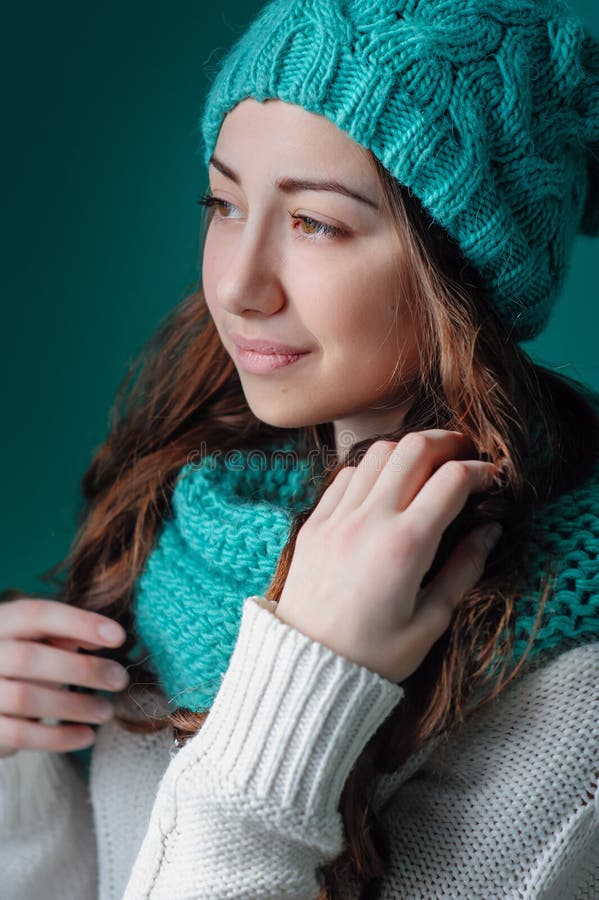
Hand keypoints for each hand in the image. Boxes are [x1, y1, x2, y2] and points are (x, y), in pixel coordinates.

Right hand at [0, 598, 129, 756]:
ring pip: (26, 697)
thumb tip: (109, 635)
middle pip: (30, 657)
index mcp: (2, 622)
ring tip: (106, 711)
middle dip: (82, 669)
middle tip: (120, 679)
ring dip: (75, 706)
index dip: (80, 623)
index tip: (119, 636)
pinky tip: (87, 735)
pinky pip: (21, 734)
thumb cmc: (21, 665)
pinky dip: (59, 737)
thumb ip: (65, 636)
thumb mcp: (38, 641)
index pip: (37, 614)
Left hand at [276, 430, 502, 682]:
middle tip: (464, 455)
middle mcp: (370, 521)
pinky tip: (383, 488)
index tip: (490, 479)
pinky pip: (345, 475)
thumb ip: (464, 570)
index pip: (451, 480)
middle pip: (414, 448)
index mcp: (405, 546)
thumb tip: (490, 530)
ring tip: (426, 466)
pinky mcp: (314, 523)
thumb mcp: (431, 623)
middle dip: (447, 442)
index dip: (479, 471)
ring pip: (377, 452)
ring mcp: (337, 518)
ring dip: (407, 450)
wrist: (306, 667)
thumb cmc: (373, 657)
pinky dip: (371, 469)